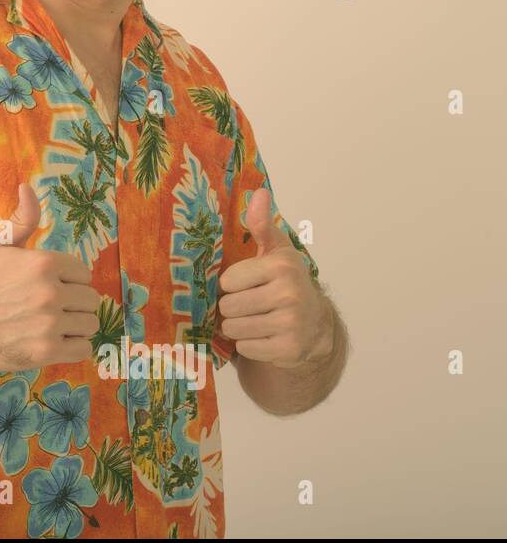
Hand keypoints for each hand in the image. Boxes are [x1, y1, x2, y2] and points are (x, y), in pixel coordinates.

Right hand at [0, 183, 100, 370]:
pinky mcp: (46, 351)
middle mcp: (50, 291)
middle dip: (74, 304)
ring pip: (89, 324)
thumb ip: (22, 220)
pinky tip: (54, 341)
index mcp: (44, 262)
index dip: (69, 281)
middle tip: (51, 309)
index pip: (84, 273)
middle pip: (91, 299)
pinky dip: (72, 347)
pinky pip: (83, 348)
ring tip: (53, 325)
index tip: (50, 287)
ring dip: (75, 326)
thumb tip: (27, 187)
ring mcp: (49, 323)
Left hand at [217, 187, 332, 368]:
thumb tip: (259, 192)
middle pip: (228, 307)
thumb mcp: (274, 253)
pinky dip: (250, 345)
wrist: (314, 326)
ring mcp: (291, 323)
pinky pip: (246, 348)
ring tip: (255, 320)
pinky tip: (265, 337)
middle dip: (232, 309)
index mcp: (282, 266)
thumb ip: (262, 225)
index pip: (228, 281)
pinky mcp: (289, 349)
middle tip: (248, 306)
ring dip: (238, 328)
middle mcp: (289, 293)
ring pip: (234, 329)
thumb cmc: (284, 284)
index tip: (245, 285)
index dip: (231, 286)